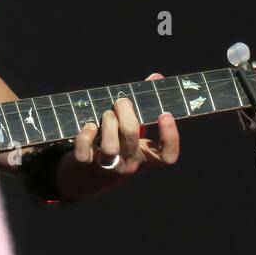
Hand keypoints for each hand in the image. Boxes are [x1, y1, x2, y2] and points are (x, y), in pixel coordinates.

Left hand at [67, 72, 179, 192]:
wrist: (87, 177)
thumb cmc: (117, 144)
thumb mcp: (134, 131)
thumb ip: (145, 104)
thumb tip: (156, 77)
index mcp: (146, 156)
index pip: (167, 157)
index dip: (170, 137)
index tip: (165, 114)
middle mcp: (129, 163)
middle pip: (132, 136)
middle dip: (125, 112)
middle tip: (121, 102)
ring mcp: (107, 165)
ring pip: (109, 146)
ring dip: (107, 122)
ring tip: (106, 114)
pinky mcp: (85, 164)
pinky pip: (84, 150)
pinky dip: (86, 134)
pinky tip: (89, 126)